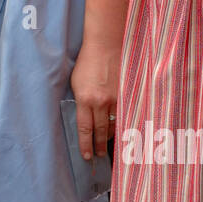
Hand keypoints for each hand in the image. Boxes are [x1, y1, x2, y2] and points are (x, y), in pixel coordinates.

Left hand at [70, 36, 118, 160]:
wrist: (106, 45)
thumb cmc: (88, 62)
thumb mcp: (76, 83)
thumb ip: (80, 101)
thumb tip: (83, 116)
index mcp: (85, 99)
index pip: (85, 129)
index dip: (85, 145)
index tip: (86, 156)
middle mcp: (101, 102)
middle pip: (100, 131)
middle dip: (99, 145)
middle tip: (99, 155)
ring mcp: (116, 98)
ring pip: (114, 124)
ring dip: (110, 135)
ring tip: (106, 143)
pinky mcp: (126, 94)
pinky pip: (124, 114)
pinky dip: (121, 123)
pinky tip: (119, 128)